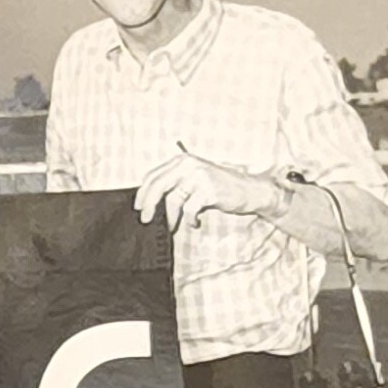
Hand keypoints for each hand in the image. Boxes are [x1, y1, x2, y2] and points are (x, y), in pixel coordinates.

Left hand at [134, 153, 282, 232]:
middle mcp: (188, 165)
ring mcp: (199, 176)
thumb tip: (151, 203)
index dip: (142, 193)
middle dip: (148, 205)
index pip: (153, 175)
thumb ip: (175, 185)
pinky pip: (190, 209)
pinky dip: (190, 220)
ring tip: (173, 226)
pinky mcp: (208, 190)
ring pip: (173, 200)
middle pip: (158, 186)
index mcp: (182, 160)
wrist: (248, 190)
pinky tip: (195, 222)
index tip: (138, 207)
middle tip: (145, 220)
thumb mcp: (195, 180)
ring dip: (171, 217)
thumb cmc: (220, 187)